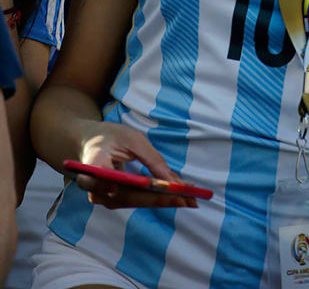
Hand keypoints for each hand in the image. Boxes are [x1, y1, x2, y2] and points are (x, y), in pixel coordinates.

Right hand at [74, 121, 197, 208]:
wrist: (89, 143)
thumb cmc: (111, 137)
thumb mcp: (132, 138)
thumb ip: (151, 159)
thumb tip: (171, 181)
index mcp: (94, 163)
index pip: (111, 179)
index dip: (137, 186)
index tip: (161, 188)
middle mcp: (94, 186)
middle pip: (127, 196)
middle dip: (160, 198)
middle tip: (188, 198)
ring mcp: (101, 196)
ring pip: (133, 202)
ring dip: (162, 201)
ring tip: (189, 199)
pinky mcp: (111, 199)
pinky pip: (135, 200)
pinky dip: (156, 198)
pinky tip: (178, 197)